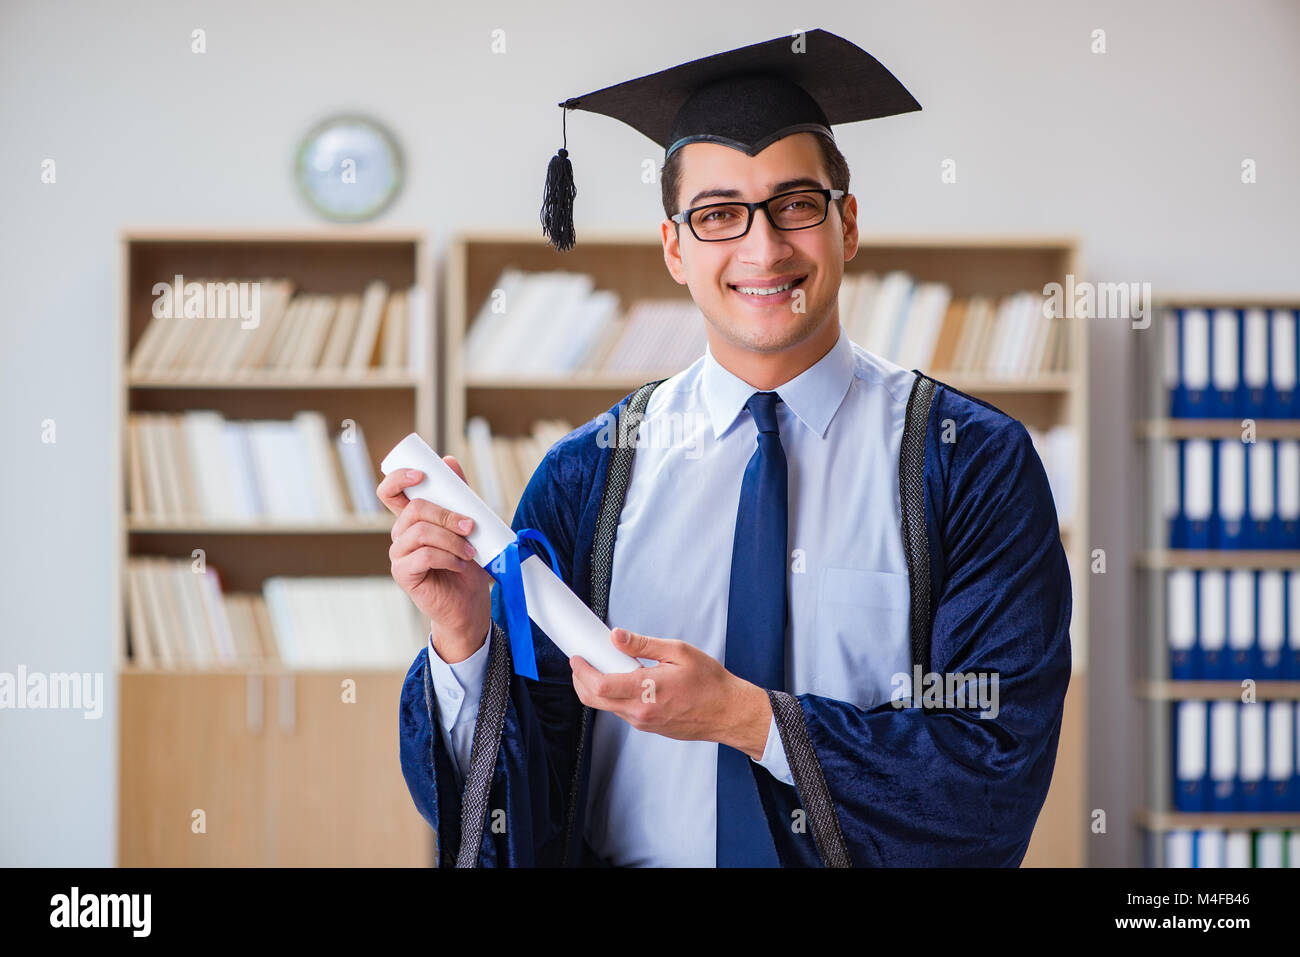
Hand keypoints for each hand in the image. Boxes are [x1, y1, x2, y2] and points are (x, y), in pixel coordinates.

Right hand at [377, 456, 492, 662]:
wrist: (470, 602)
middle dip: (446, 515)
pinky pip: (423, 555)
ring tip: (470, 552)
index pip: (390, 492)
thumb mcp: (469, 526)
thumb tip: (449, 461)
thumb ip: (459, 496)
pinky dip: (448, 557)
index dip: (399, 478)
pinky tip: (461, 565)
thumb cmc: (468, 563)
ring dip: (451, 539)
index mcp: (413, 519)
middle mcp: (401, 534)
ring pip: (420, 532)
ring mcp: (399, 554)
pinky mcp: (403, 574)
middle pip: (414, 510)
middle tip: (471, 527)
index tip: (421, 474)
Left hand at [569, 628, 772, 758]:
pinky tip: (624, 681)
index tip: (578, 657)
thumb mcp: (678, 652)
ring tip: (605, 666)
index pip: (600, 685)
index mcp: (646, 691)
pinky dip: (614, 697)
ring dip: (598, 688)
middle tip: (581, 662)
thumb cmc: (709, 682)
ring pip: (607, 707)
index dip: (582, 671)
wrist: (728, 712)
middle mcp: (640, 712)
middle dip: (581, 681)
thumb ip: (644, 645)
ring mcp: (644, 723)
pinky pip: (623, 712)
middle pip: (595, 700)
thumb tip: (616, 636)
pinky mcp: (649, 728)